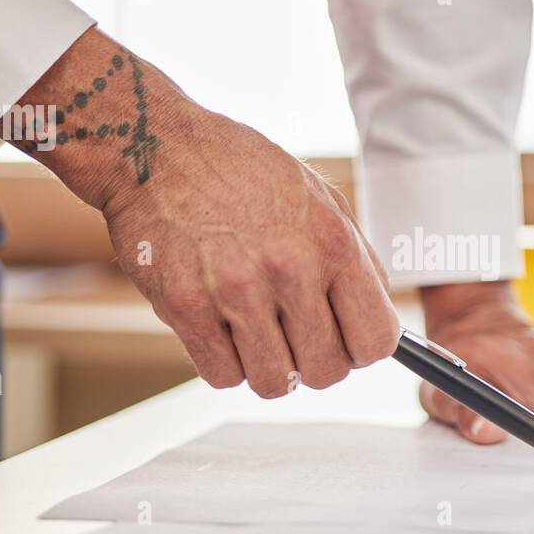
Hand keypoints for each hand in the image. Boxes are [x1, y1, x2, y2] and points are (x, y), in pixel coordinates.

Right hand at [16, 27, 400, 395]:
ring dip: (266, 366)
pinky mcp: (186, 308)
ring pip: (275, 384)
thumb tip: (378, 318)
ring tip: (253, 329)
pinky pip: (222, 376)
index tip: (343, 339)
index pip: (375, 339)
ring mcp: (236, 291)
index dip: (360, 349)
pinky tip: (220, 325)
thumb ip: (355, 259)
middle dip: (312, 363)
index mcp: (332, 242)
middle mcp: (290, 268)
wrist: (155, 149)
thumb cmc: (239, 172)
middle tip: (292, 335)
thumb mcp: (318, 197)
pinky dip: (223, 361)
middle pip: (326, 372)